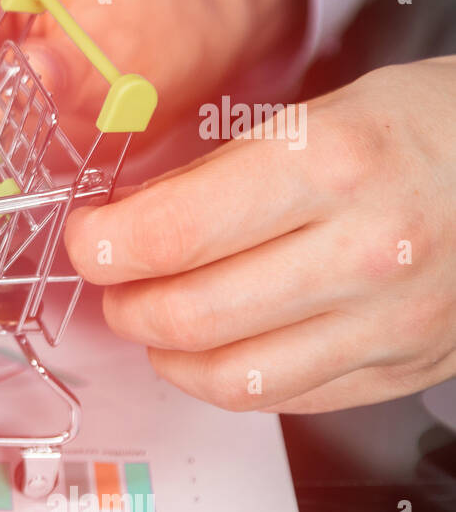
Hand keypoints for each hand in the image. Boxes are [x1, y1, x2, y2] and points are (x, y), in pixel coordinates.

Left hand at [63, 58, 455, 412]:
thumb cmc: (430, 128)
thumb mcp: (322, 111)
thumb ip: (218, 172)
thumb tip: (127, 218)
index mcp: (332, 163)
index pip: (173, 234)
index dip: (104, 247)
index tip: (90, 240)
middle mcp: (365, 251)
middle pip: (189, 316)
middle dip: (125, 305)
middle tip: (117, 282)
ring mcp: (391, 321)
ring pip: (231, 379)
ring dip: (167, 355)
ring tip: (159, 322)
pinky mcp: (405, 368)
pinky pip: (287, 399)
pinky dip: (231, 378)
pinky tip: (222, 345)